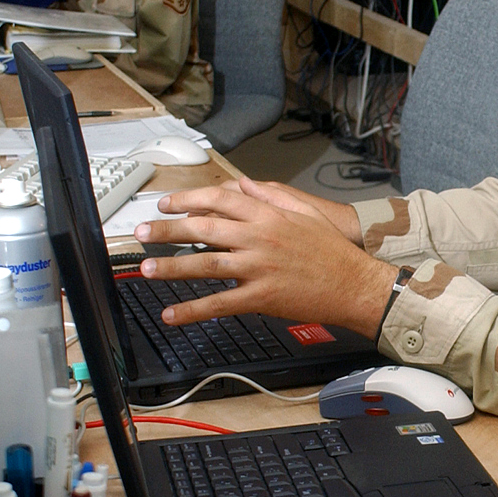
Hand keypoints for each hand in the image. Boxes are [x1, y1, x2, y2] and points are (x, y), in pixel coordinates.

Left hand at [134, 180, 395, 338]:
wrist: (356, 284)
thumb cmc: (333, 250)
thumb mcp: (305, 212)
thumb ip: (271, 195)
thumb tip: (242, 182)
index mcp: (268, 215)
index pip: (218, 199)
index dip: (187, 199)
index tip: (166, 205)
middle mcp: (259, 237)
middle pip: (202, 228)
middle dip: (167, 231)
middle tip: (141, 235)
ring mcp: (258, 267)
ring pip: (205, 263)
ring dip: (172, 267)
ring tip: (146, 270)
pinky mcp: (262, 297)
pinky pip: (220, 302)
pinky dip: (193, 309)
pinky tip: (172, 314)